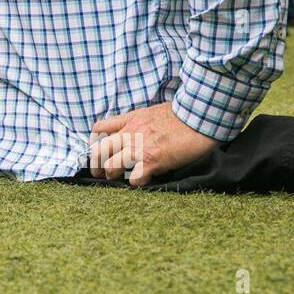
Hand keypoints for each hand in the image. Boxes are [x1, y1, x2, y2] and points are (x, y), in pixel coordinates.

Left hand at [88, 102, 217, 186]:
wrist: (198, 116)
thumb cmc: (179, 114)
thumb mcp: (150, 111)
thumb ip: (137, 121)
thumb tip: (132, 130)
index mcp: (130, 120)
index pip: (99, 128)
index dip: (95, 142)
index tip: (98, 151)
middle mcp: (130, 134)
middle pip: (99, 151)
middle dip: (96, 165)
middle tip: (100, 173)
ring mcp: (140, 148)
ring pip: (111, 166)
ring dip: (113, 175)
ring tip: (120, 178)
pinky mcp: (153, 161)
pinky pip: (135, 178)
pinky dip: (136, 182)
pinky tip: (143, 181)